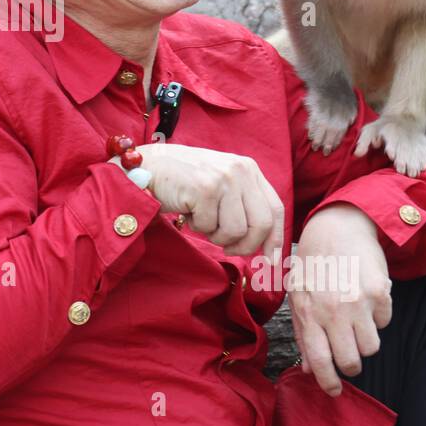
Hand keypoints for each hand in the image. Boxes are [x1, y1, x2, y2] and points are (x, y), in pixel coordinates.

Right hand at [131, 143, 284, 258]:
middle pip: (261, 225)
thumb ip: (243, 204)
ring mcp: (223, 179)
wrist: (150, 165)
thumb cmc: (186, 180)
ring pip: (235, 231)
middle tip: (228, 250)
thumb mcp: (222, 184)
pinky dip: (197, 227)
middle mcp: (241, 171)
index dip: (275, 239)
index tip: (271, 261)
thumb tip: (264, 244)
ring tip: (201, 220)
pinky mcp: (204, 190)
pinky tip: (188, 211)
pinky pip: (209, 227)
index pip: (275, 209)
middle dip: (245, 246)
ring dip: (216, 236)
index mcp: (249, 168)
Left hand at [289, 204, 391, 395]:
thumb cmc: (313, 262)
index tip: (334, 391)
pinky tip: (365, 300)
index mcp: (309, 312)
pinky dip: (377, 318)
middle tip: (349, 356)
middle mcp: (333, 310)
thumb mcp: (298, 294)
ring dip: (365, 341)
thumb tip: (309, 369)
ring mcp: (358, 302)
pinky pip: (385, 322)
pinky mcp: (380, 292)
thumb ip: (303, 333)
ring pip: (371, 347)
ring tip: (355, 322)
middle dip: (351, 365)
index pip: (320, 360)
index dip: (328, 382)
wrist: (338, 226)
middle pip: (351, 361)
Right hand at [304, 83, 358, 154]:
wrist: (330, 79)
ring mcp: (323, 116)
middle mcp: (334, 119)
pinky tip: (310, 135)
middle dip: (325, 145)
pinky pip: (312, 124)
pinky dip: (311, 130)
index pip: (340, 134)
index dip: (335, 142)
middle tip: (323, 153)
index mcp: (345, 117)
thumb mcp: (352, 103)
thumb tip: (349, 123)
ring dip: (317, 140)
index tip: (332, 148)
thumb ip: (350, 114)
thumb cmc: (342, 90)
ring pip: (319, 131)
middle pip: (329, 135)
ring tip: (314, 147)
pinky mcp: (314, 112)